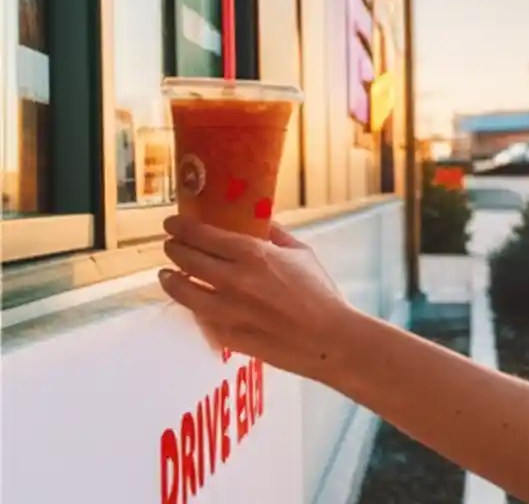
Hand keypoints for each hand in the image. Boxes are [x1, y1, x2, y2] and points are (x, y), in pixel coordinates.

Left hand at [158, 215, 357, 381]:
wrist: (327, 340)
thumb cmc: (321, 294)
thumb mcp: (303, 254)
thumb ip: (277, 235)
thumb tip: (262, 222)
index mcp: (252, 254)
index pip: (201, 234)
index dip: (181, 226)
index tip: (172, 222)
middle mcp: (231, 280)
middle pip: (186, 258)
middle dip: (173, 248)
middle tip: (170, 244)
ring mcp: (224, 310)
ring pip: (181, 290)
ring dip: (170, 279)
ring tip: (168, 275)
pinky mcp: (224, 335)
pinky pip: (198, 316)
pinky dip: (193, 305)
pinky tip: (195, 302)